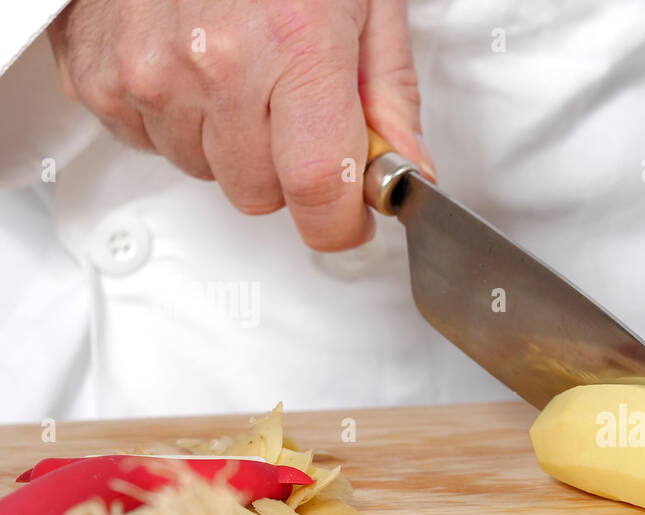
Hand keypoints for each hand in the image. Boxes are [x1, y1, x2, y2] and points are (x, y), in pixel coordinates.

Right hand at [48, 0, 432, 250]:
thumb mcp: (365, 2)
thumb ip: (390, 97)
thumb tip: (405, 173)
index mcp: (294, 44)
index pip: (319, 190)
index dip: (341, 222)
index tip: (352, 219)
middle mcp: (214, 63)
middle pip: (261, 194)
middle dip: (286, 170)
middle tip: (291, 106)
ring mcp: (147, 72)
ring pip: (204, 172)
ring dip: (228, 141)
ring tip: (236, 68)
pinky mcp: (98, 74)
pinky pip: (149, 142)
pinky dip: (175, 118)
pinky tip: (190, 62)